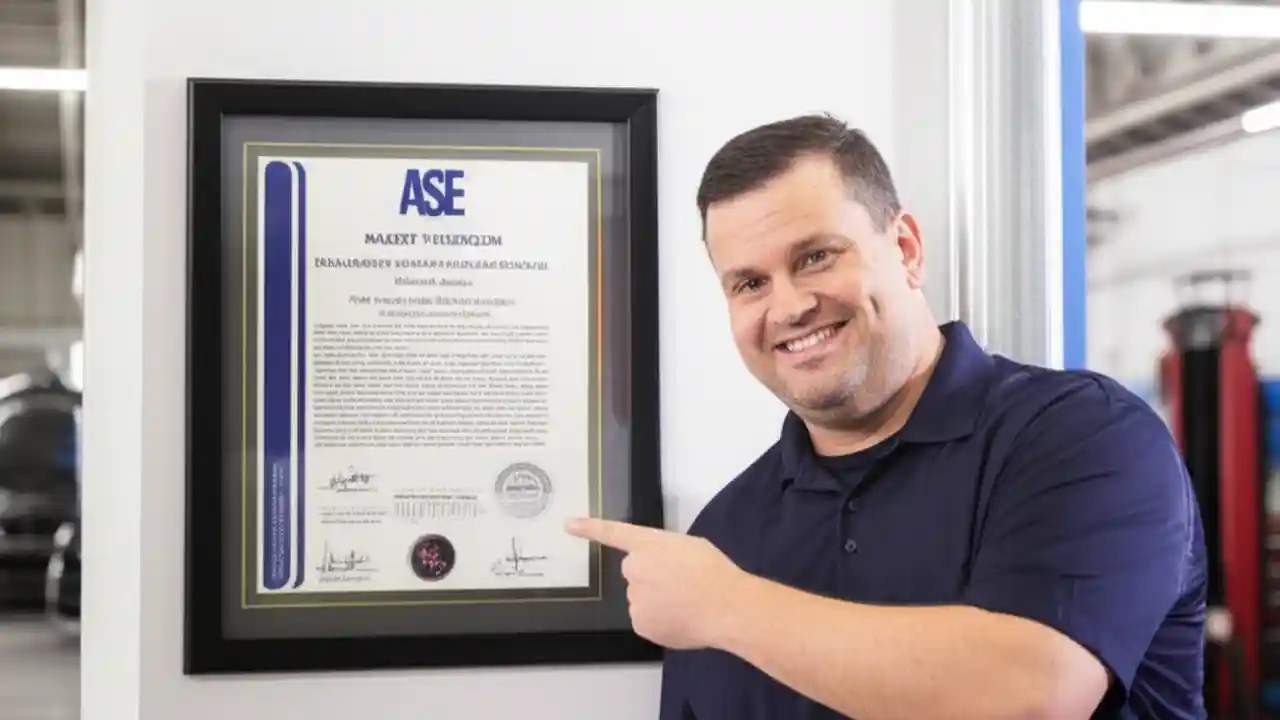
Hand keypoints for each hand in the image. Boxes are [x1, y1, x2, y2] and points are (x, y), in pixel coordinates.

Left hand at [565, 517, 750, 649]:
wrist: (726, 607)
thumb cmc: (714, 573)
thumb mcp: (690, 547)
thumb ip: (666, 552)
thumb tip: (661, 568)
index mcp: (650, 544)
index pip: (614, 533)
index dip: (589, 529)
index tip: (568, 525)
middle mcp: (635, 568)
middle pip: (634, 571)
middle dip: (649, 576)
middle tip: (678, 583)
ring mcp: (635, 597)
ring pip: (640, 597)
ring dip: (656, 599)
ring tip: (685, 602)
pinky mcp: (640, 622)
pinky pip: (645, 618)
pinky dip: (659, 620)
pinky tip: (681, 618)